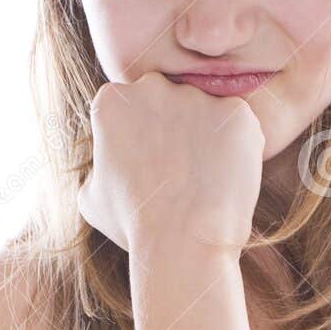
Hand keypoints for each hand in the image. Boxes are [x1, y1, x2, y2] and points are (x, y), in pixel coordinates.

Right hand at [78, 72, 265, 254]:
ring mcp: (197, 96)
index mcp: (113, 101)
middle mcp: (153, 87)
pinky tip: (227, 178)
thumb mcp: (91, 197)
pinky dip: (237, 147)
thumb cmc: (134, 226)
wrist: (183, 242)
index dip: (140, 136)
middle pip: (168, 99)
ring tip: (205, 179)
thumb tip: (107, 164)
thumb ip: (98, 165)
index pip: (130, 105)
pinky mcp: (236, 112)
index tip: (149, 163)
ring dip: (208, 136)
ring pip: (206, 111)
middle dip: (174, 126)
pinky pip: (238, 125)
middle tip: (180, 170)